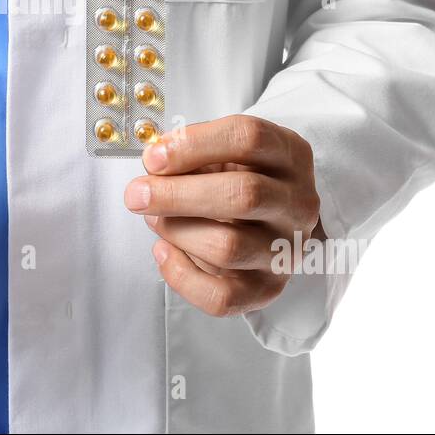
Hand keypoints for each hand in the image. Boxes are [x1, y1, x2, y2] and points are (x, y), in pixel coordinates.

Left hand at [125, 115, 320, 317]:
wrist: (265, 222)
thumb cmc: (234, 178)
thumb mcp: (221, 152)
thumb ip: (190, 153)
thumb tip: (154, 164)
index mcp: (290, 155)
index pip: (249, 138)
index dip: (195, 145)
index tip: (154, 156)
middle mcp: (297, 203)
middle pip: (243, 195)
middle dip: (178, 194)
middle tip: (137, 193)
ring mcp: (286, 250)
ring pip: (229, 246)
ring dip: (177, 231)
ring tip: (153, 218)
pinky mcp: (267, 289)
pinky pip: (222, 296)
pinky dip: (181, 274)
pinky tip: (162, 250)